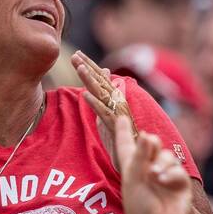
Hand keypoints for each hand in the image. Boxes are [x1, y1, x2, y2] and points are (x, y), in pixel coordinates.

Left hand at [73, 50, 137, 170]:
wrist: (137, 158)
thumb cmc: (123, 138)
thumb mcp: (111, 116)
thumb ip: (107, 99)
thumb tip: (108, 81)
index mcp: (116, 100)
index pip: (102, 80)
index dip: (90, 67)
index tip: (78, 55)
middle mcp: (118, 104)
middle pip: (101, 83)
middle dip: (88, 68)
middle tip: (76, 55)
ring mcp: (117, 114)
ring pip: (102, 95)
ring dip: (91, 81)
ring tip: (80, 68)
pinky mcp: (115, 127)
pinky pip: (103, 114)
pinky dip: (94, 104)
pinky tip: (85, 95)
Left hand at [113, 115, 191, 213]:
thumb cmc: (140, 207)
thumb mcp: (134, 178)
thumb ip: (140, 155)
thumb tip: (147, 134)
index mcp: (131, 169)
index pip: (125, 145)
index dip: (122, 131)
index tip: (121, 116)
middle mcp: (147, 170)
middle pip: (152, 145)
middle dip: (151, 144)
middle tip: (150, 144)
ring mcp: (164, 176)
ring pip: (167, 156)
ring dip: (161, 163)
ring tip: (155, 177)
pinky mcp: (179, 184)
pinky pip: (177, 169)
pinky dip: (171, 174)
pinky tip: (164, 182)